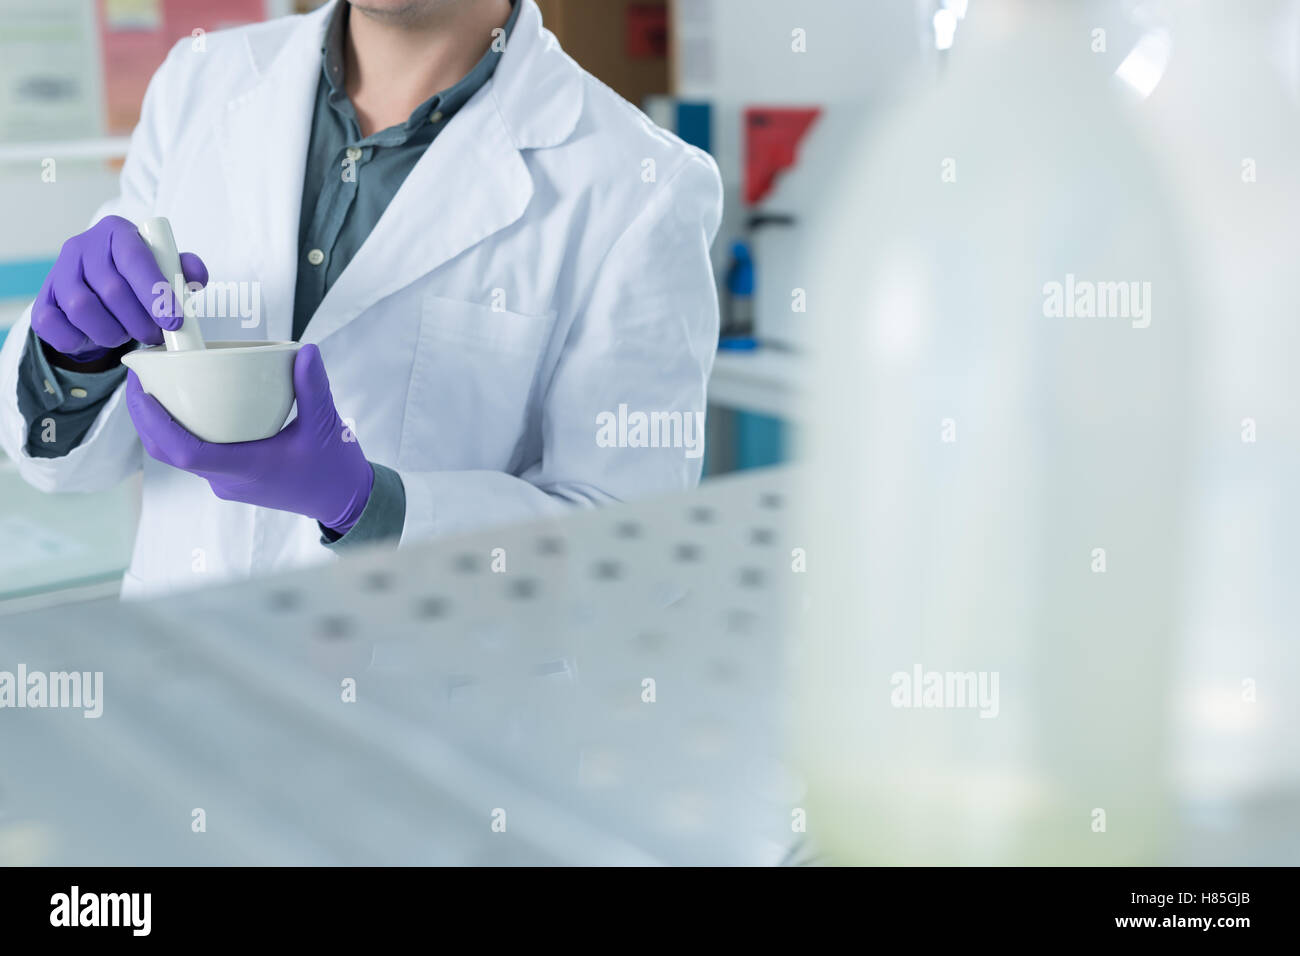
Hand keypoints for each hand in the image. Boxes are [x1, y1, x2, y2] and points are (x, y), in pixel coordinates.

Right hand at [32, 215, 206, 361]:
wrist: (97, 289)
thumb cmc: (138, 277)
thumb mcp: (165, 268)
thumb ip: (184, 269)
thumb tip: (196, 276)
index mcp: (117, 232)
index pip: (135, 259)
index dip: (155, 294)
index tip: (174, 322)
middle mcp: (82, 246)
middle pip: (111, 289)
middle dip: (140, 322)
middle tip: (155, 335)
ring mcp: (58, 271)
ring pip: (82, 308)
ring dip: (111, 332)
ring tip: (126, 334)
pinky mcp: (43, 299)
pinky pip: (54, 325)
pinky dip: (79, 339)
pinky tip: (96, 337)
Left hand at [125, 344, 374, 533]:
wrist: (344, 500)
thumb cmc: (334, 469)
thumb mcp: (327, 424)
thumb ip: (313, 388)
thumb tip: (304, 352)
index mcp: (246, 468)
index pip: (184, 451)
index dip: (155, 422)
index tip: (143, 390)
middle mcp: (228, 479)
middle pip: (168, 452)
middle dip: (146, 417)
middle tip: (140, 378)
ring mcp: (228, 482)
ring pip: (178, 455)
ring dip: (161, 425)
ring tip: (158, 386)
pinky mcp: (232, 479)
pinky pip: (196, 454)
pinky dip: (183, 431)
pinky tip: (189, 405)